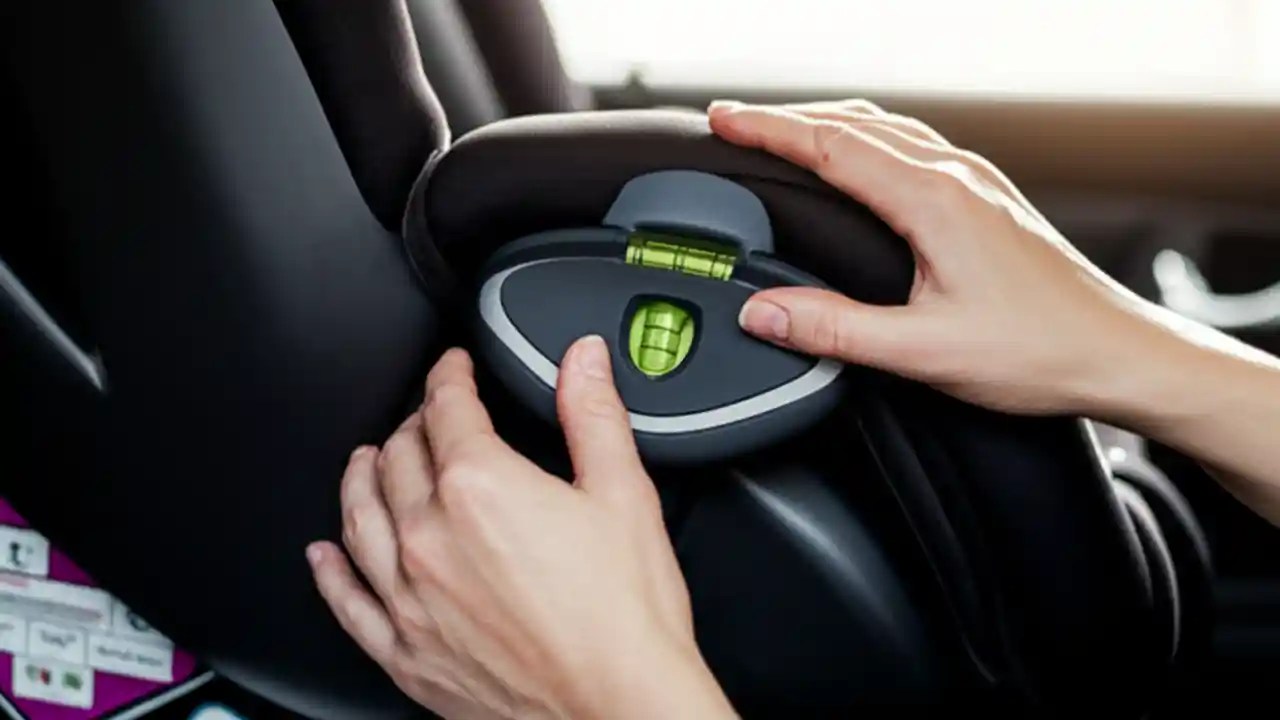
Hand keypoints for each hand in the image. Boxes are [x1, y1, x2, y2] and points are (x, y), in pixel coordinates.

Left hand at [305, 338, 735, 719]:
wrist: (619, 705)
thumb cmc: (624, 616)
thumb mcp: (623, 494)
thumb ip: (594, 415)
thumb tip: (582, 361)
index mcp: (480, 486)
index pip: (447, 408)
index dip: (449, 377)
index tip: (452, 369)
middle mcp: (430, 536)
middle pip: (398, 458)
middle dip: (411, 425)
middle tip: (427, 417)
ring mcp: (411, 598)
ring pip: (360, 519)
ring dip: (360, 481)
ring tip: (364, 463)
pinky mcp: (407, 652)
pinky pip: (349, 602)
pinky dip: (331, 573)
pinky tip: (324, 558)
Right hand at [707, 98, 1183, 416]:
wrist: (1118, 353)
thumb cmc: (1038, 350)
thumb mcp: (923, 352)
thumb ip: (835, 329)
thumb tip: (764, 312)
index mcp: (934, 199)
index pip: (831, 145)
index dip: (768, 128)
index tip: (722, 118)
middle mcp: (956, 177)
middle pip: (854, 124)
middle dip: (787, 118)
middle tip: (734, 121)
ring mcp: (976, 183)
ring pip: (885, 131)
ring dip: (826, 124)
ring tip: (781, 133)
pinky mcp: (987, 199)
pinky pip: (912, 148)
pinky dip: (864, 141)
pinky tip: (858, 161)